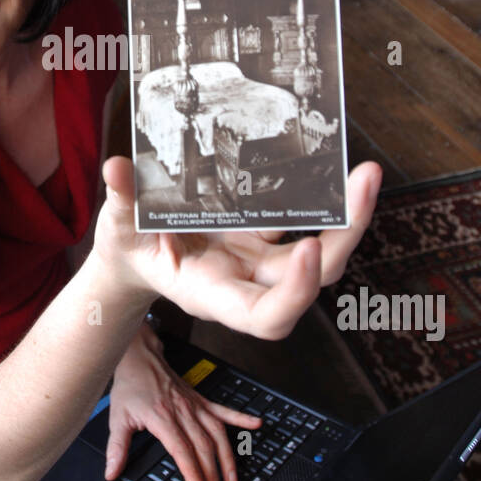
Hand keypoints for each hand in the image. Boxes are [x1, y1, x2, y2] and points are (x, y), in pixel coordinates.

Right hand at [93, 156, 381, 340]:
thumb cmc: (127, 251)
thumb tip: (116, 169)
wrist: (137, 255)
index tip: (308, 248)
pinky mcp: (264, 234)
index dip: (296, 292)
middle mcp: (247, 281)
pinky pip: (304, 221)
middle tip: (362, 188)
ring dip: (347, 218)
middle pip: (311, 280)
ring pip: (318, 252)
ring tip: (364, 174)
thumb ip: (120, 203)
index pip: (268, 316)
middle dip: (343, 240)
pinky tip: (337, 165)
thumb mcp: (116, 229)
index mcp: (214, 294)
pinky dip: (324, 199)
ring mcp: (259, 258)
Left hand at [107, 327, 262, 480]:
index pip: (182, 451)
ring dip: (227, 458)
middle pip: (203, 448)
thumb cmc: (129, 386)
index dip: (193, 474)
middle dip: (212, 476)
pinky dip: (241, 418)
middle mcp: (183, 412)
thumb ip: (116, 448)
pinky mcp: (201, 400)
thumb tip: (111, 473)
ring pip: (217, 434)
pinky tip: (255, 425)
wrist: (139, 356)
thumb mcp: (116, 418)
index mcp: (162, 418)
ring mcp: (194, 406)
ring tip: (233, 480)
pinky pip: (223, 410)